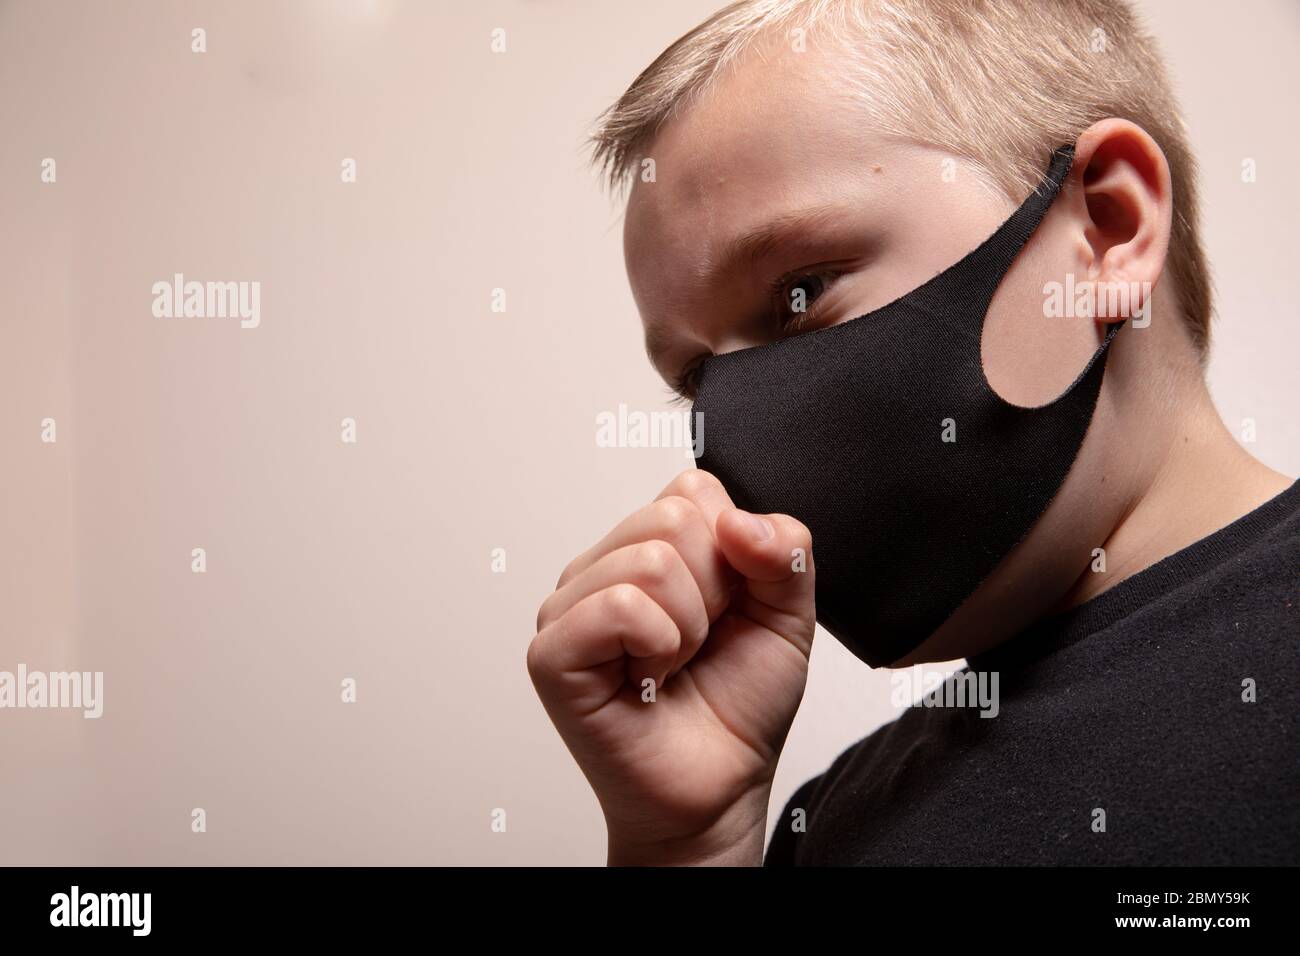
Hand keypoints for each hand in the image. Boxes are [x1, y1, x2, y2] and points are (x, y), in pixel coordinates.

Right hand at [527, 470, 814, 864]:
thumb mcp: (787, 615)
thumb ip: (784, 551)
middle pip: (673, 518)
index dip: (733, 552)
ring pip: (650, 560)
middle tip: (698, 644)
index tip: (727, 608)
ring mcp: (570, 605)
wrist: (719, 787)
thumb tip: (737, 519)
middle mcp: (604, 566)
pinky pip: (619, 606)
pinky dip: (656, 647)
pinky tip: (647, 681)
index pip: (693, 489)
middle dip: (714, 592)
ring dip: (687, 628)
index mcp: (650, 545)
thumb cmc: (738, 704)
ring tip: (671, 664)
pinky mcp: (553, 651)